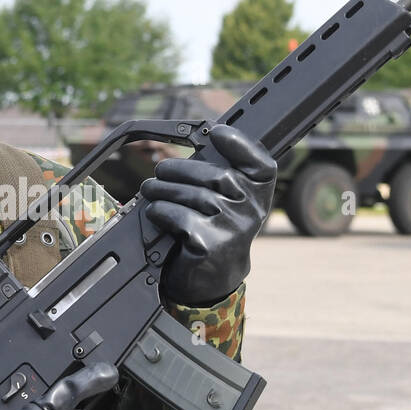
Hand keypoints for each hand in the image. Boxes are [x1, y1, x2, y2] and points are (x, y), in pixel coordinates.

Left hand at [141, 124, 276, 305]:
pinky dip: (161, 211)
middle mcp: (252, 211)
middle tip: (160, 170)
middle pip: (215, 175)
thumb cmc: (214, 228)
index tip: (216, 132)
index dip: (240, 144)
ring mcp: (233, 228)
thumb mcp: (226, 201)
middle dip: (179, 169)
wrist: (212, 276)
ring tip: (149, 189)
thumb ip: (222, 174)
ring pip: (191, 195)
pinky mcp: (211, 244)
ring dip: (162, 189)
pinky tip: (156, 212)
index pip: (261, 164)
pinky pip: (179, 216)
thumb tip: (201, 142)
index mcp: (259, 195)